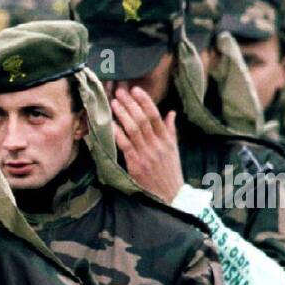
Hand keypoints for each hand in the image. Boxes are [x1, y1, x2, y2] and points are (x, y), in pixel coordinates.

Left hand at [110, 86, 184, 201]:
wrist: (170, 195)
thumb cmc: (170, 172)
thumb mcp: (173, 149)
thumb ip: (170, 130)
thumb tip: (171, 112)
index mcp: (167, 139)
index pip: (155, 115)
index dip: (145, 101)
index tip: (136, 89)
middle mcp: (157, 144)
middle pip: (143, 119)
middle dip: (131, 104)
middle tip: (120, 91)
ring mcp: (146, 154)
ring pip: (134, 130)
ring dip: (122, 115)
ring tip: (113, 103)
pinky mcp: (136, 165)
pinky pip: (125, 146)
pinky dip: (118, 134)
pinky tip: (110, 125)